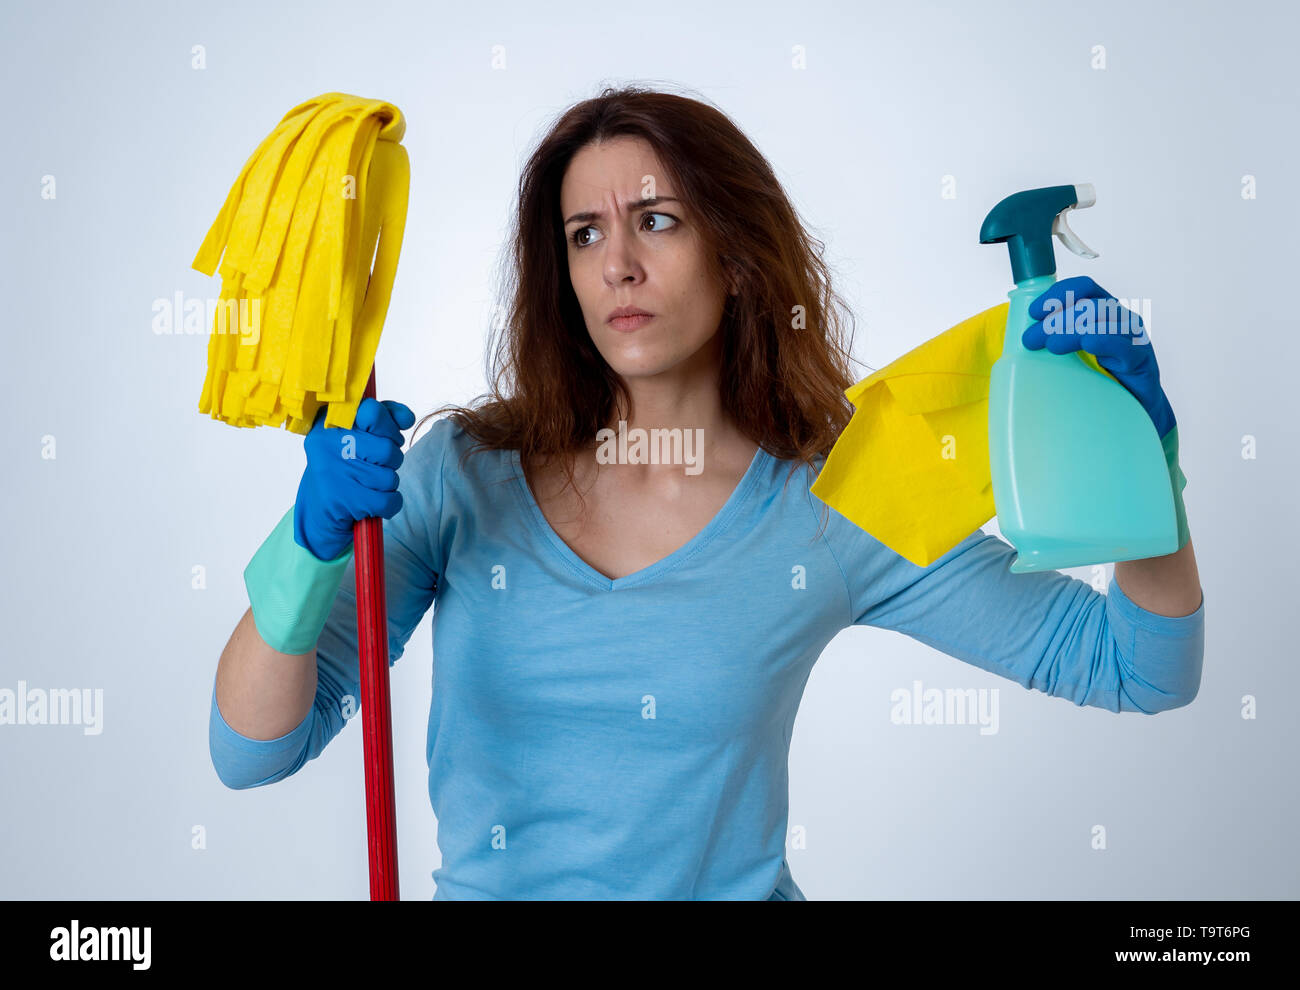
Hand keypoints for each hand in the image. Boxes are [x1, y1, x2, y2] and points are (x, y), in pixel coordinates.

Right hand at [292, 398, 415, 560]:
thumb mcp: (360, 437)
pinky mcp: (339, 500)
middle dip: (392, 462)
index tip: (384, 437)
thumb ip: (385, 419)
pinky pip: (387, 500)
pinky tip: (373, 503)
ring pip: (389, 477)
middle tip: (374, 467)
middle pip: (388, 449)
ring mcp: (331, 471)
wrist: (320, 513)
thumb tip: (407, 418)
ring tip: (368, 486)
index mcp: (330, 421)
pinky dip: (389, 505)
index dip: (389, 428)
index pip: (373, 412)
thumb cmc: (345, 468)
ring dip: (387, 485)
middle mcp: (326, 442)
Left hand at [1023, 275, 1175, 438]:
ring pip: (1104, 319)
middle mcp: (1119, 319)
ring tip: (1052, 345)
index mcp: (1101, 313)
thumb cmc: (1101, 380)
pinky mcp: (1140, 360)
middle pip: (1089, 304)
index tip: (1033, 313)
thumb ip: (1052, 343)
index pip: (1083, 288)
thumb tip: (1018, 342)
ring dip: (1073, 328)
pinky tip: (1088, 344)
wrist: (1134, 411)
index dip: (1057, 295)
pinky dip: (1104, 340)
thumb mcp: (1072, 356)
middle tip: (1032, 340)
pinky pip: (1124, 344)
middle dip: (1056, 319)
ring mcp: (1132, 338)